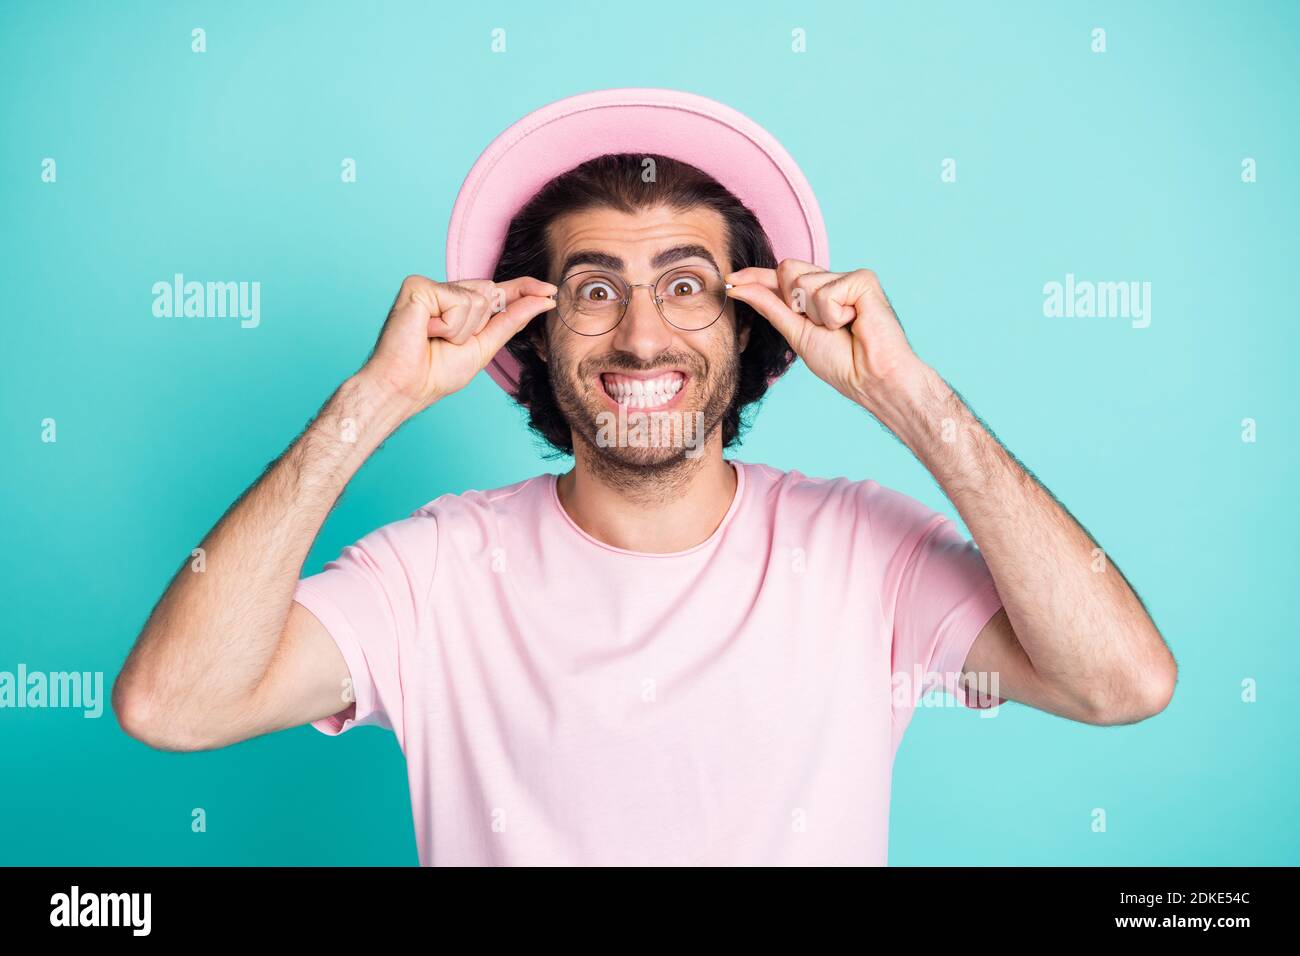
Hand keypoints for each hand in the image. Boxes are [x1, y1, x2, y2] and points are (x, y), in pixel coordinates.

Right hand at [359, 274, 554, 418]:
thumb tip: (544, 299)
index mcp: (459, 305)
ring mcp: (431, 286)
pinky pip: (458, 301)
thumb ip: (511, 320)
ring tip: (435, 339)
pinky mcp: (418, 286)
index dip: (525, 289)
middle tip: (449, 343)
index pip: (498, 292)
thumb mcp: (484, 346)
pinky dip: (448, 325)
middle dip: (479, 325)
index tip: (552, 290)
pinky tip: (426, 332)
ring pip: (477, 298)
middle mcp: (445, 291)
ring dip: (462, 330)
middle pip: (491, 293)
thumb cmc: (436, 373)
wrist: (405, 387)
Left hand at [726, 260, 923, 410]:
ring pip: (805, 282)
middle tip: (822, 327)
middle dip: (794, 302)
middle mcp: (831, 283)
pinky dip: (834, 314)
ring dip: (817, 315)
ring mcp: (848, 279)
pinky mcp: (864, 279)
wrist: (871, 378)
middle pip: (788, 270)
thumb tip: (737, 286)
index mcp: (816, 297)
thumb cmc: (840, 362)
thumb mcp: (796, 332)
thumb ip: (770, 306)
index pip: (779, 278)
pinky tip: (855, 322)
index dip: (755, 277)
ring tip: (843, 328)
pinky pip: (827, 290)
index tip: (729, 280)